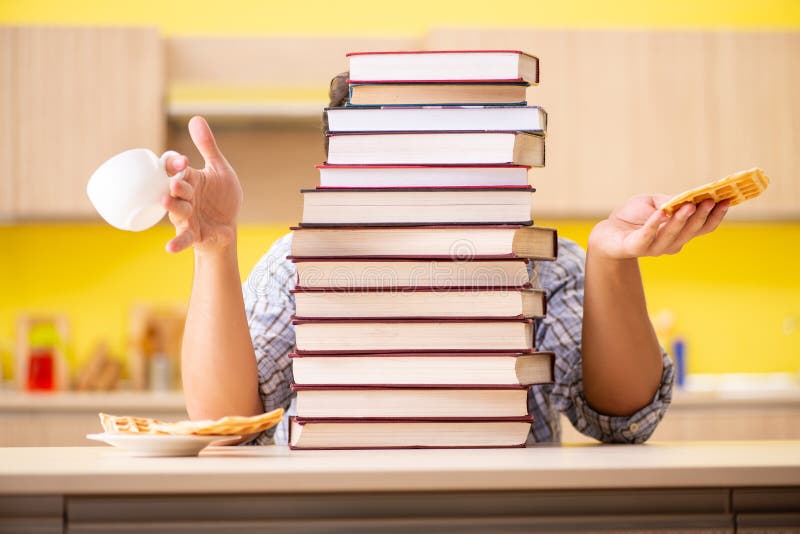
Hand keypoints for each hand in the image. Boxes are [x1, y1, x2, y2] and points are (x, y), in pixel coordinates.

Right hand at [161, 116, 242, 254]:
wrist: (227, 225)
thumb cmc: (220, 196)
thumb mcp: (219, 169)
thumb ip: (208, 147)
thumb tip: (196, 118)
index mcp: (189, 178)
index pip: (176, 168)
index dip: (176, 164)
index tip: (182, 160)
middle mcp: (184, 197)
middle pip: (175, 190)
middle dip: (176, 186)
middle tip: (175, 183)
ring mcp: (187, 216)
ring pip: (177, 211)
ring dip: (172, 207)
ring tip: (167, 202)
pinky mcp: (193, 234)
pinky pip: (183, 238)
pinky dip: (176, 243)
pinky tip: (169, 249)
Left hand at [588, 195, 729, 259]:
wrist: (607, 232)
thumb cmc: (633, 216)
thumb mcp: (654, 203)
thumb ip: (670, 201)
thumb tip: (687, 197)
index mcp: (680, 233)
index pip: (704, 228)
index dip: (716, 216)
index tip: (728, 200)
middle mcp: (670, 244)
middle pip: (691, 232)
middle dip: (701, 216)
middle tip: (711, 200)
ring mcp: (653, 248)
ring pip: (672, 235)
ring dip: (681, 220)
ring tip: (689, 204)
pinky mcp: (634, 247)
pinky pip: (646, 237)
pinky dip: (654, 225)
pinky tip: (661, 213)